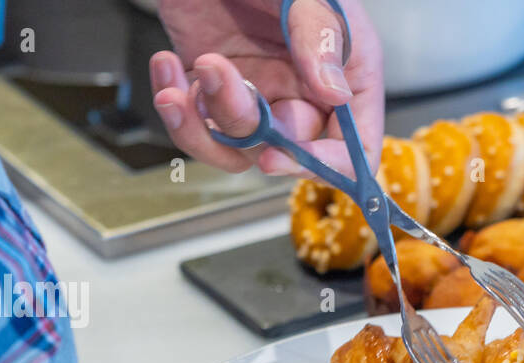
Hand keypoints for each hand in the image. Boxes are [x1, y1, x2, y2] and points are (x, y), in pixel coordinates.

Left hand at [151, 0, 383, 176]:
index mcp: (346, 74)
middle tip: (218, 74)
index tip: (281, 156)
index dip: (325, 164)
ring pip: (238, 148)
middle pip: (288, 150)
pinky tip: (168, 65)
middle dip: (249, 123)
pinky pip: (199, 130)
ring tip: (189, 73)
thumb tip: (336, 95)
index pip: (355, 144)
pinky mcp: (214, 95)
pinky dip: (178, 111)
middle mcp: (305, 94)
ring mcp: (260, 98)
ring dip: (206, 124)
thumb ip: (320, 38)